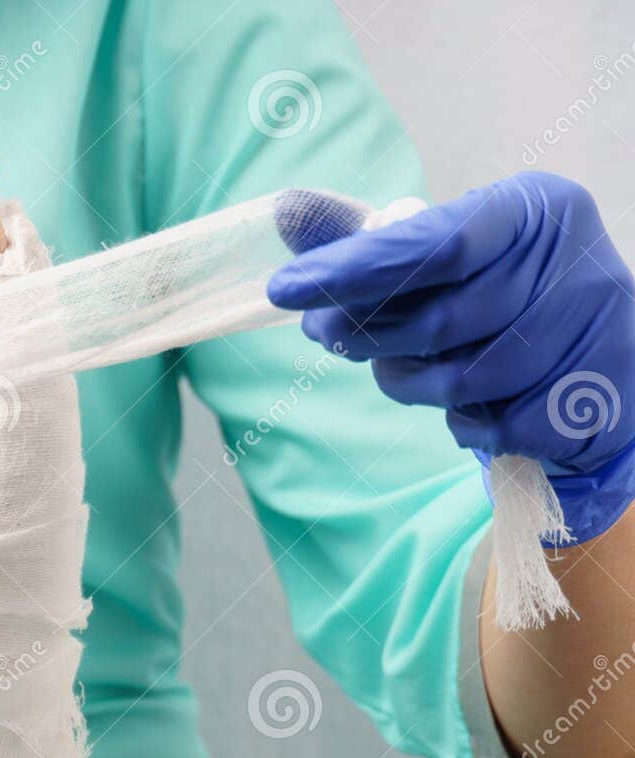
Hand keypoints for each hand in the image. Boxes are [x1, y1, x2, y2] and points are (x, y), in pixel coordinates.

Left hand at [268, 171, 634, 539]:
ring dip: (409, 384)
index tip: (285, 289)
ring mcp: (592, 330)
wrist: (592, 362)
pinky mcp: (595, 393)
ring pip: (460, 380)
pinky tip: (468, 404)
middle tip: (329, 336)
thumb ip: (374, 241)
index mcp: (532, 209)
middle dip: (366, 338)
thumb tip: (286, 213)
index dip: (353, 270)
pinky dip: (461, 422)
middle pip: (438, 321)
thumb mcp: (448, 250)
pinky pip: (492, 425)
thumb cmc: (498, 295)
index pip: (434, 244)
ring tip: (404, 370)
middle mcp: (574, 259)